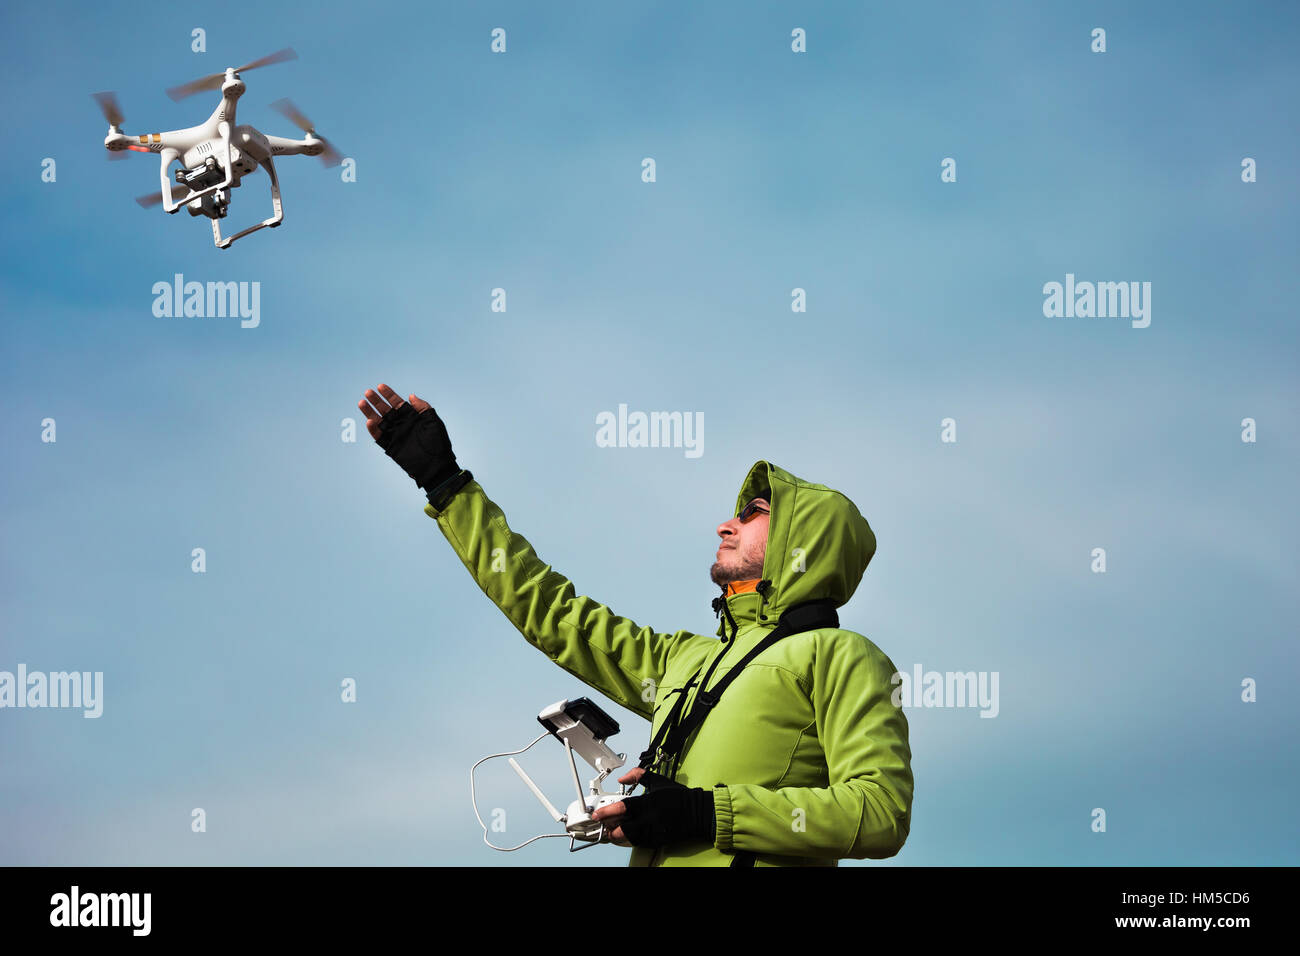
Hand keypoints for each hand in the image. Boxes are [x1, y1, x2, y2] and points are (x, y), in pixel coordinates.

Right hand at [359, 384, 460, 498]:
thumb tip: (411, 396)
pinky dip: (373, 430)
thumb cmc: (438, 443)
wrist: (436, 465)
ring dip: (370, 412)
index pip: (397, 403)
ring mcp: (395, 435)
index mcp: (411, 417)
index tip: (380, 386)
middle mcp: (401, 425)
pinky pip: (379, 437)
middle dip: (376, 401)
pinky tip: (370, 421)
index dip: (389, 394)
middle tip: (368, 392)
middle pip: (385, 410)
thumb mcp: (433, 421)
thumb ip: (422, 408)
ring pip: (379, 422)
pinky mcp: (391, 447)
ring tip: (361, 403)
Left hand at [592, 767, 715, 847]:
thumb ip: (639, 776)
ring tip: (611, 831)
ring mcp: (654, 832)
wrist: (698, 813)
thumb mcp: (659, 781)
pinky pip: (639, 843)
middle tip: (602, 826)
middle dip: (609, 829)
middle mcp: (650, 819)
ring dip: (617, 836)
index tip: (597, 814)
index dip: (607, 813)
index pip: (623, 808)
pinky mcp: (658, 841)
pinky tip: (625, 835)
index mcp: (649, 802)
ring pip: (629, 839)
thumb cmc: (679, 796)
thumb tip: (622, 778)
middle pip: (623, 829)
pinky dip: (629, 840)